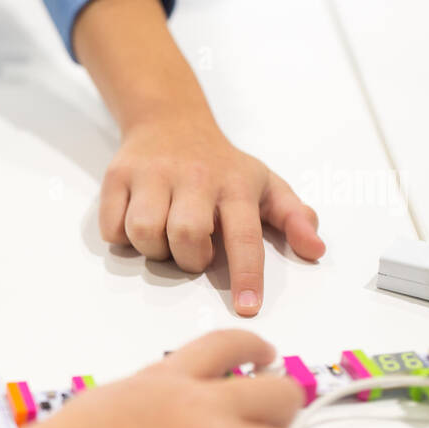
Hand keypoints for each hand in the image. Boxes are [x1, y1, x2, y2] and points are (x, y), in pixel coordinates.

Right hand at [99, 115, 325, 315]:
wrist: (169, 119)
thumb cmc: (220, 164)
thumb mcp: (265, 185)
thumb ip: (293, 218)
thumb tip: (315, 250)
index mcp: (236, 184)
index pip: (245, 235)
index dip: (246, 274)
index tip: (246, 308)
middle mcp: (195, 176)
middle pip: (186, 236)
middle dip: (189, 258)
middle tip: (194, 250)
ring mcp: (152, 174)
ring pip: (144, 233)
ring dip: (153, 249)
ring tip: (165, 236)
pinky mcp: (118, 176)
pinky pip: (113, 228)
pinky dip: (122, 236)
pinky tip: (138, 220)